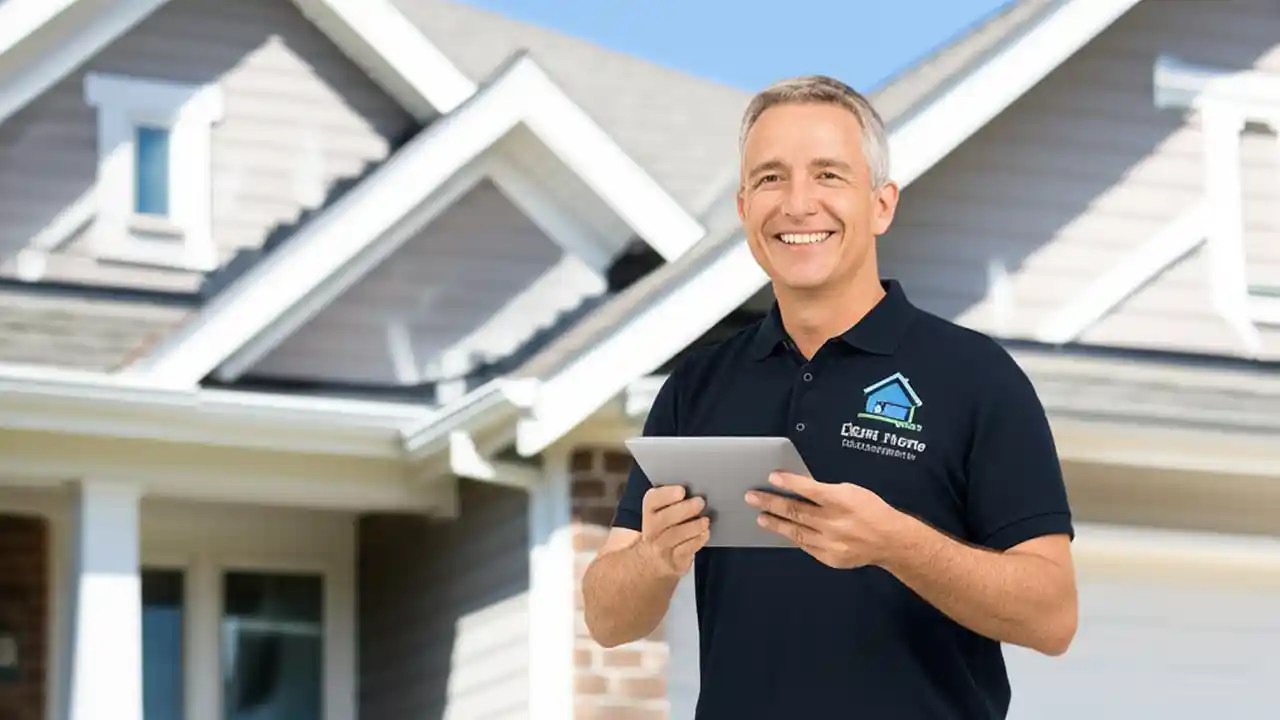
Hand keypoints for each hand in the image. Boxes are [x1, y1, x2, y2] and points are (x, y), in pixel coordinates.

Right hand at [638, 485, 710, 577]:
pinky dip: (697, 541)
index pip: (652, 500)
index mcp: (650, 512)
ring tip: (705, 521)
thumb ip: (676, 503)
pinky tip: (705, 533)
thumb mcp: (664, 514)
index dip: (666, 495)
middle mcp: (652, 529)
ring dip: (692, 527)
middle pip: (664, 519)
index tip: (681, 491)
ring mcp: (661, 547)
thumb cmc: (665, 531)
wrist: (652, 561)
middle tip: (700, 502)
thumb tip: (697, 491)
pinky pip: (685, 550)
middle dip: (683, 509)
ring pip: (674, 535)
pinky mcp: (673, 561)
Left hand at [745, 472, 904, 568]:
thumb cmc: (871, 510)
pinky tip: (783, 530)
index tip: (772, 477)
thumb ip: (826, 492)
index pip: (809, 490)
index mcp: (841, 501)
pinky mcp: (829, 557)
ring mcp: (830, 542)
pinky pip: (805, 545)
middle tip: (752, 497)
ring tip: (761, 516)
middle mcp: (834, 522)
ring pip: (796, 531)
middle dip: (771, 502)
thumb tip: (799, 489)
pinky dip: (793, 537)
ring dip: (776, 523)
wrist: (889, 541)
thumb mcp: (852, 491)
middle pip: (795, 511)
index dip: (789, 483)